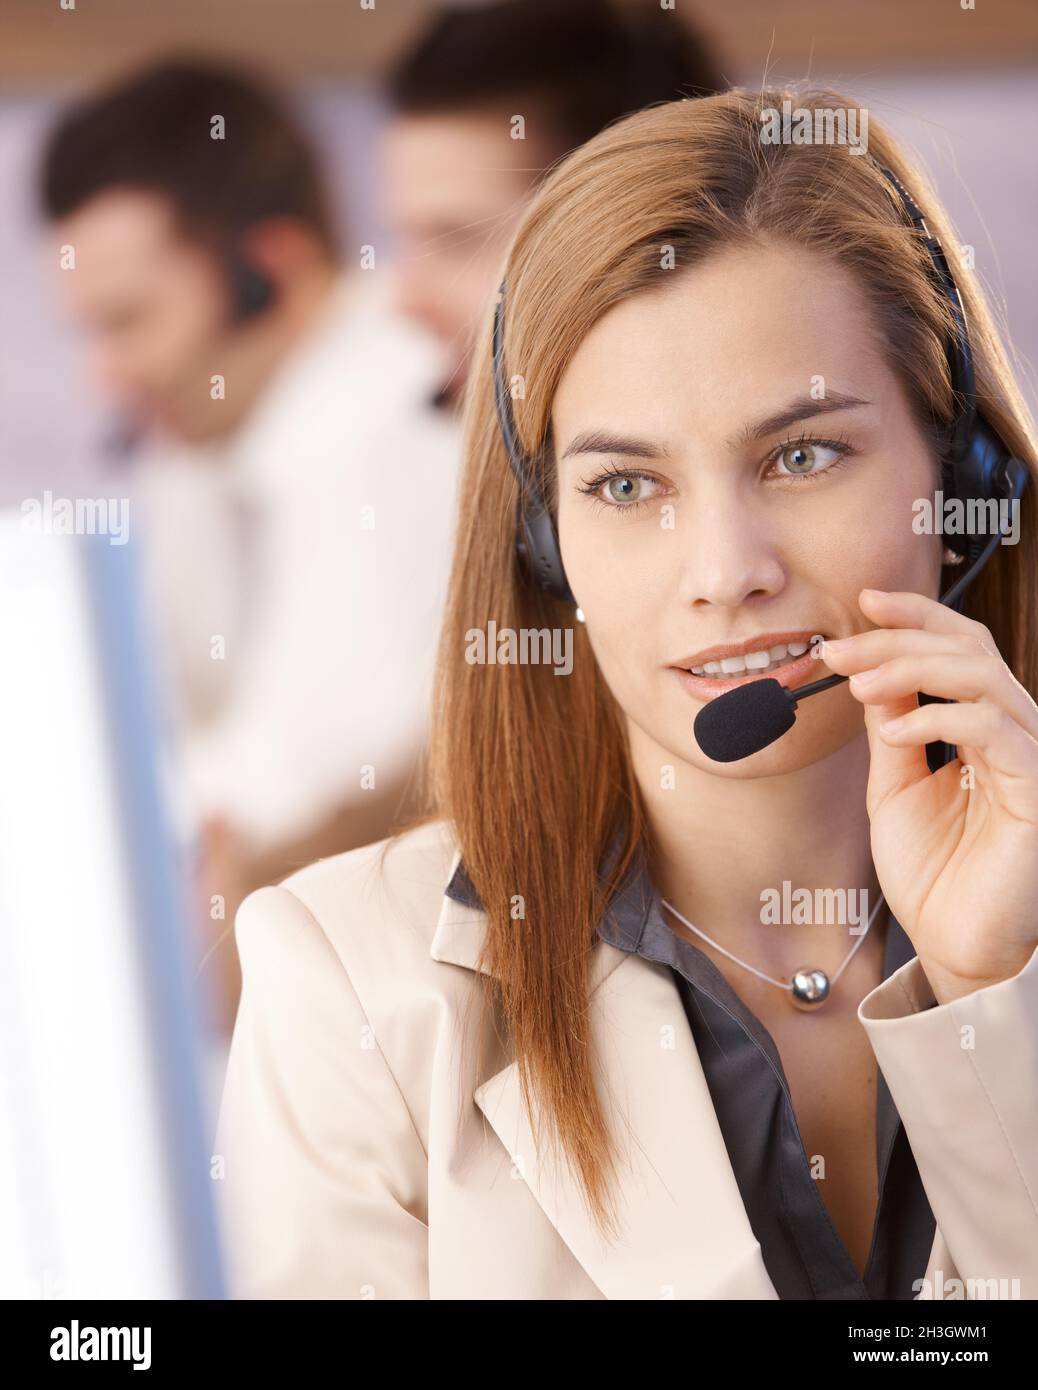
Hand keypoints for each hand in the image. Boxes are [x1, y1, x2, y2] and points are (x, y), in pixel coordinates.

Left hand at [822, 588, 1037, 1003]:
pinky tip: (893, 726)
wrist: (952, 944)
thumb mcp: (893, 786)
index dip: (917, 616)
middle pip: (967, 651)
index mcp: (985, 727)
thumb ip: (891, 727)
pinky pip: (993, 727)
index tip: (863, 602)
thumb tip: (872, 669)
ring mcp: (1030, 758)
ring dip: (911, 666)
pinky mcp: (1035, 788)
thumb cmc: (931, 873)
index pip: (961, 649)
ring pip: (982, 676)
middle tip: (838, 649)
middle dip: (897, 639)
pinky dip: (936, 715)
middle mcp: (1015, 733)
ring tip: (859, 680)